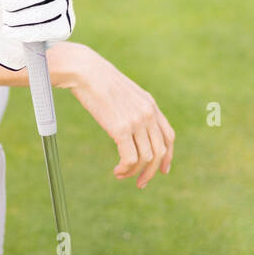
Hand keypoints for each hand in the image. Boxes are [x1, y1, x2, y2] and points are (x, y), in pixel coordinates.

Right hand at [51, 43, 174, 187]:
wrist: (85, 71)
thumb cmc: (97, 81)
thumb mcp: (122, 93)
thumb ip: (130, 108)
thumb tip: (126, 124)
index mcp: (150, 105)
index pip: (168, 136)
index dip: (168, 156)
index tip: (162, 170)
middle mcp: (148, 114)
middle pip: (160, 151)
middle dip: (152, 171)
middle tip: (141, 183)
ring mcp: (136, 121)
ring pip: (146, 158)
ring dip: (135, 172)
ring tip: (121, 175)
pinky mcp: (121, 128)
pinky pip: (131, 158)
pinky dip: (126, 169)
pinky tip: (117, 171)